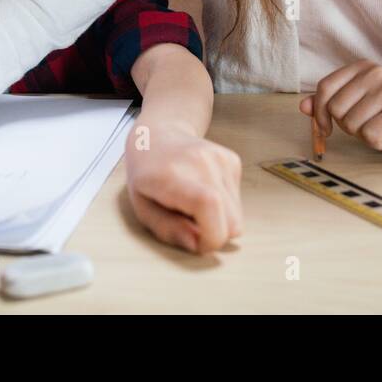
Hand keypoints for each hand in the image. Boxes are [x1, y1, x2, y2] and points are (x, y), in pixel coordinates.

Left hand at [124, 124, 242, 252]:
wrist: (158, 136)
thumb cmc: (146, 176)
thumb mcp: (143, 208)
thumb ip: (167, 229)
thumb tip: (197, 245)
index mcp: (174, 175)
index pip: (209, 205)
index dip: (210, 236)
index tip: (198, 245)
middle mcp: (202, 162)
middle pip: (232, 220)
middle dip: (214, 235)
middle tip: (190, 226)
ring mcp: (221, 159)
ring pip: (238, 215)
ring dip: (219, 221)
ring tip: (194, 207)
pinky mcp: (233, 160)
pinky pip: (237, 201)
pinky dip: (223, 206)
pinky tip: (203, 192)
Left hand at [300, 59, 381, 156]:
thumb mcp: (358, 101)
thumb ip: (330, 102)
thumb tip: (303, 106)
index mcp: (362, 67)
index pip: (325, 87)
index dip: (320, 112)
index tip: (325, 128)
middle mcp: (376, 74)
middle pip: (336, 109)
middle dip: (346, 125)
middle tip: (367, 123)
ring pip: (352, 125)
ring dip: (363, 134)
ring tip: (381, 127)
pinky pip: (370, 136)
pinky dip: (377, 142)